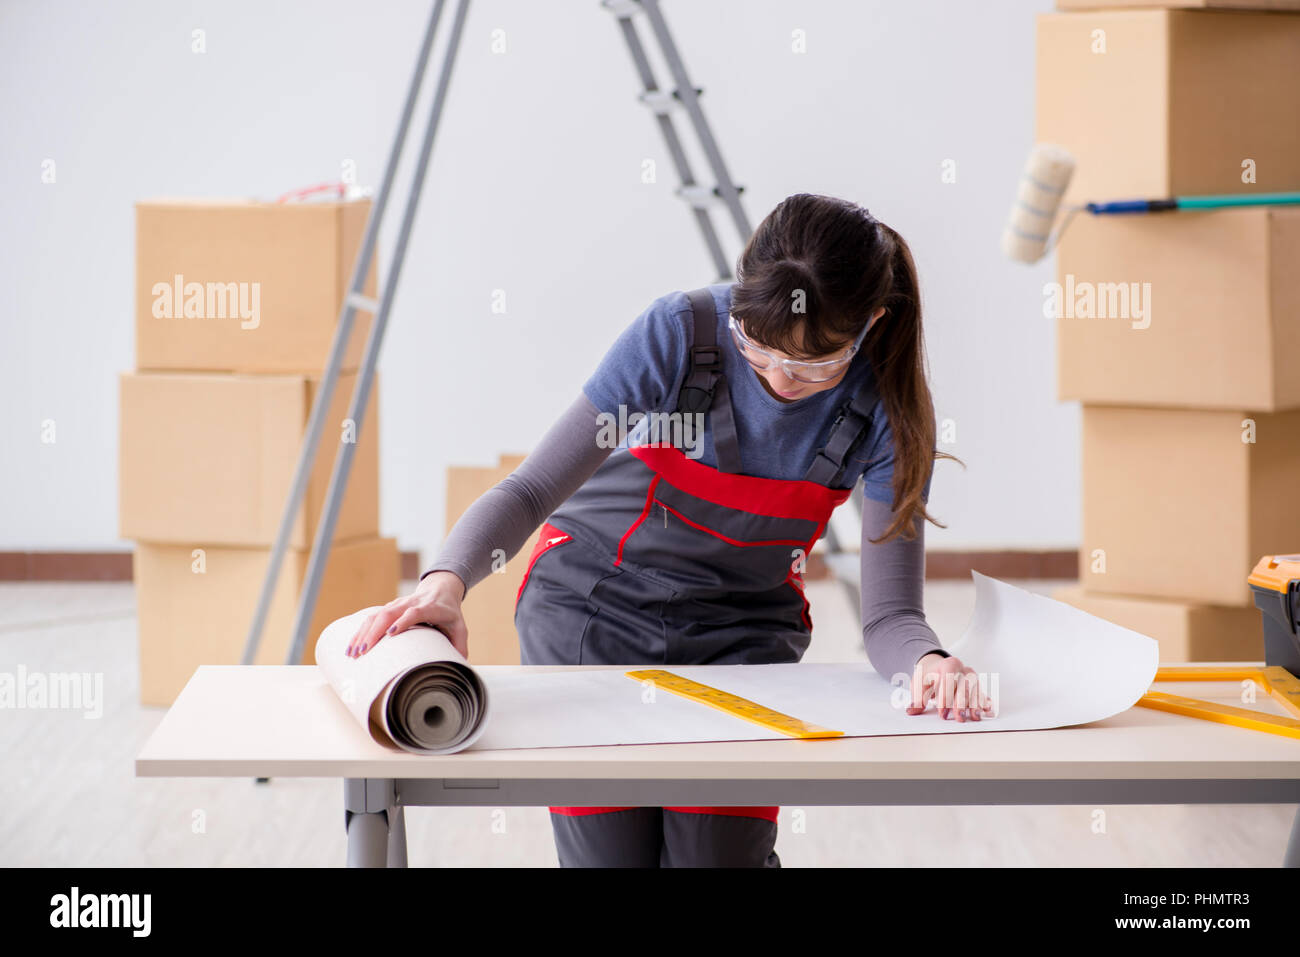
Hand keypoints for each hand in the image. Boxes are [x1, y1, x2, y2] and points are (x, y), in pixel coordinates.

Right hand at [346, 571, 468, 658]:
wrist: (440, 589)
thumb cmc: (449, 612)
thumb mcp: (460, 627)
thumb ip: (460, 646)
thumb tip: (459, 666)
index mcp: (429, 607)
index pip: (414, 612)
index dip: (403, 621)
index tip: (392, 632)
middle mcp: (410, 603)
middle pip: (389, 613)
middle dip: (374, 632)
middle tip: (364, 652)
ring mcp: (397, 604)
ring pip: (376, 614)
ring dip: (363, 633)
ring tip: (353, 653)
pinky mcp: (389, 608)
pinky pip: (371, 617)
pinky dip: (360, 631)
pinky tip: (352, 646)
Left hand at [906, 652, 993, 722]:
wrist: (937, 668)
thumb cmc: (929, 676)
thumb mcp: (919, 683)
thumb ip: (917, 696)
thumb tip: (912, 710)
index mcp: (948, 665)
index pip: (948, 680)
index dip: (945, 698)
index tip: (942, 714)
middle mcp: (963, 670)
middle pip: (964, 686)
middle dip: (961, 704)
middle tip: (959, 718)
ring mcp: (972, 678)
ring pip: (975, 691)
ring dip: (975, 705)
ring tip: (974, 717)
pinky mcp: (977, 686)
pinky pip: (982, 694)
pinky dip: (984, 703)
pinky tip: (986, 711)